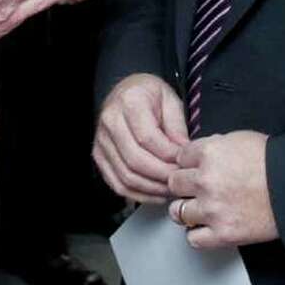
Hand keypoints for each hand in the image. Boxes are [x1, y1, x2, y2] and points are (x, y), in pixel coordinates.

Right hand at [93, 73, 188, 201]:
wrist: (126, 90)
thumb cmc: (150, 94)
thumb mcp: (170, 100)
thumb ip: (177, 127)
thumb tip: (184, 155)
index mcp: (129, 102)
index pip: (147, 138)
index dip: (168, 156)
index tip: (185, 163)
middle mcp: (110, 121)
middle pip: (135, 160)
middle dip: (161, 176)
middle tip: (181, 181)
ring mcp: (101, 141)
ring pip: (126, 176)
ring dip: (151, 189)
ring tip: (171, 190)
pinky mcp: (99, 156)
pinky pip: (117, 184)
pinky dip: (138, 194)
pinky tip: (155, 194)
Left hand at [166, 130, 277, 248]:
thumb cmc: (274, 162)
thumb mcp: (240, 139)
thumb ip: (214, 145)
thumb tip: (199, 153)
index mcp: (209, 153)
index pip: (180, 157)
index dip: (188, 163)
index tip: (194, 168)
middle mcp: (205, 180)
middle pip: (174, 183)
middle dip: (184, 184)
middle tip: (195, 188)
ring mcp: (212, 209)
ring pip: (178, 211)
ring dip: (186, 210)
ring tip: (199, 208)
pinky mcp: (223, 233)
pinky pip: (193, 238)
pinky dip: (197, 234)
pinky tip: (206, 226)